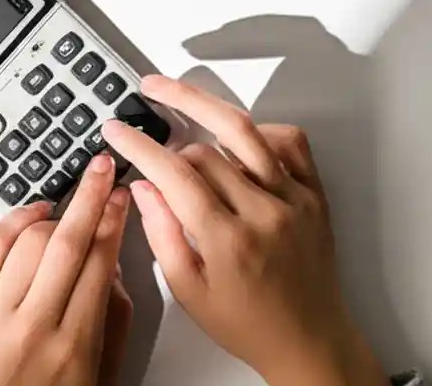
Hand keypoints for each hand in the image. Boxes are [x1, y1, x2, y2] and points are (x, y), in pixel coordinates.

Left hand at [0, 153, 130, 385]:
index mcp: (75, 343)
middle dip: (90, 197)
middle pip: (67, 241)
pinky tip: (33, 213)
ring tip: (72, 200)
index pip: (99, 262)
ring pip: (30, 239)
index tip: (122, 196)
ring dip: (55, 210)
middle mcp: (34, 324)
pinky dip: (13, 221)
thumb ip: (114, 314)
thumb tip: (110, 260)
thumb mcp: (102, 368)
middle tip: (102, 170)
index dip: (114, 221)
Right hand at [103, 76, 387, 385]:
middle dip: (169, 140)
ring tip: (174, 91)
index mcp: (228, 241)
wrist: (309, 339)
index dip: (139, 146)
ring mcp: (294, 198)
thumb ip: (163, 235)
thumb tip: (143, 186)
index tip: (117, 131)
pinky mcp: (314, 193)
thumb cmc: (248, 323)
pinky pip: (291, 141)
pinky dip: (261, 128)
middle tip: (145, 131)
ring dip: (206, 107)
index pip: (175, 174)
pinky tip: (237, 133)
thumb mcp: (189, 291)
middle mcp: (265, 212)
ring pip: (246, 132)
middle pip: (206, 151)